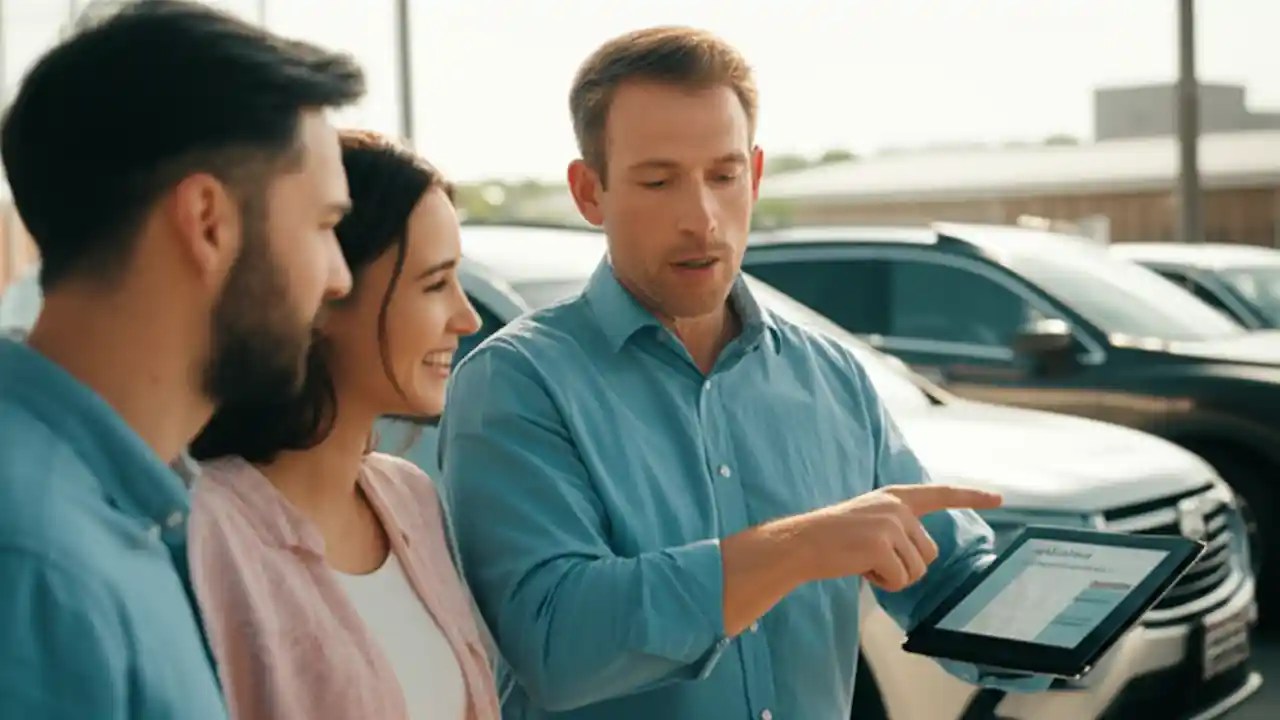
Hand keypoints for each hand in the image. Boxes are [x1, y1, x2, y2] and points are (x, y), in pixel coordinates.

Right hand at [801, 485, 1002, 590]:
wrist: (802, 543)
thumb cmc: (833, 538)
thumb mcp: (871, 520)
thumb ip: (899, 526)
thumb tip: (923, 551)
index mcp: (895, 497)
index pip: (941, 494)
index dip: (972, 497)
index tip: (999, 498)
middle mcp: (898, 507)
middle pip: (930, 552)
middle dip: (906, 565)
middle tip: (872, 558)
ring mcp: (891, 524)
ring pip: (917, 569)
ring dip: (893, 576)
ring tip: (864, 562)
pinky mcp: (883, 545)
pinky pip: (900, 579)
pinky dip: (883, 583)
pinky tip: (861, 569)